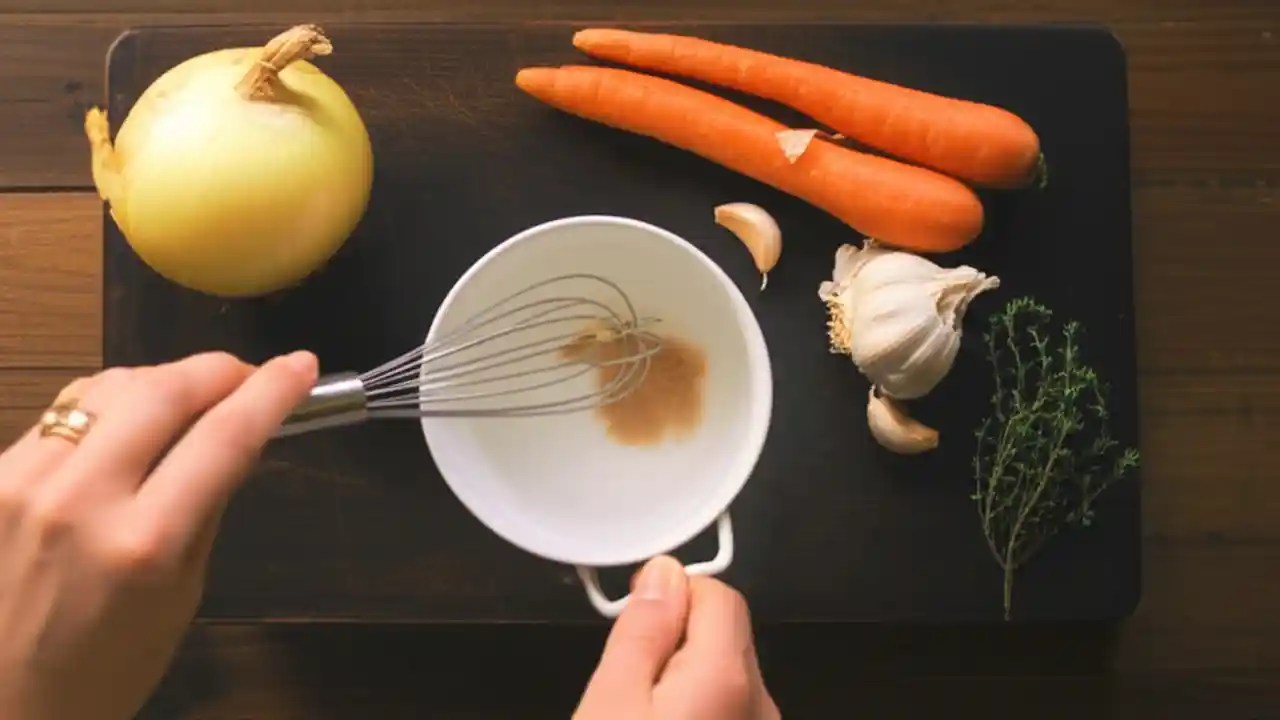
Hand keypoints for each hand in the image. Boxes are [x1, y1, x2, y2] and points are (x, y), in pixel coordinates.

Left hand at [0, 351, 317, 719]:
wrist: (0, 706)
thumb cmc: (105, 667)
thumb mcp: (181, 594)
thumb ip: (205, 507)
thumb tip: (238, 436)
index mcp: (143, 544)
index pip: (224, 437)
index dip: (272, 391)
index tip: (300, 365)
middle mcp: (77, 500)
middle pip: (162, 389)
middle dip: (217, 369)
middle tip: (247, 376)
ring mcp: (20, 482)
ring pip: (106, 387)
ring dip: (162, 380)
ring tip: (189, 399)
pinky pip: (61, 413)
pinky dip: (109, 406)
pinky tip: (126, 427)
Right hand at [574, 556, 780, 719]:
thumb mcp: (611, 700)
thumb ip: (641, 631)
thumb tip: (664, 573)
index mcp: (728, 676)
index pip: (718, 592)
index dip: (671, 594)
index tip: (632, 614)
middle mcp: (760, 704)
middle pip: (726, 632)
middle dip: (677, 636)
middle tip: (626, 675)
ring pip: (725, 672)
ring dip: (685, 675)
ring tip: (639, 709)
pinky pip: (728, 706)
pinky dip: (697, 705)